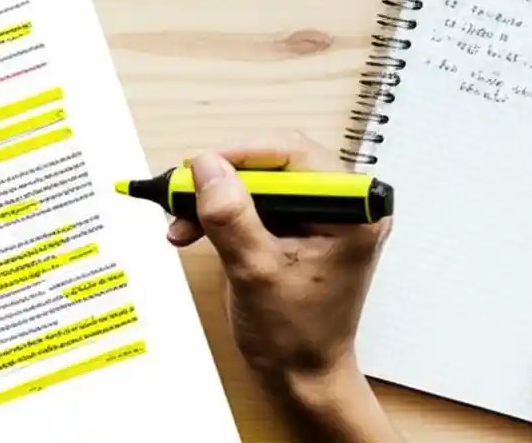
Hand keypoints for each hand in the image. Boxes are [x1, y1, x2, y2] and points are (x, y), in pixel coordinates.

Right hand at [168, 132, 401, 441]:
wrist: (300, 376)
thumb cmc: (294, 334)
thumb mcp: (256, 272)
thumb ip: (231, 217)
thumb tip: (206, 165)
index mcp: (352, 213)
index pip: (294, 154)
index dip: (241, 155)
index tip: (197, 167)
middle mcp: (340, 206)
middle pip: (271, 165)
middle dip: (220, 181)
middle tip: (180, 193)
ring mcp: (316, 216)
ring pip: (254, 182)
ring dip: (213, 199)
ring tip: (179, 221)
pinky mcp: (294, 227)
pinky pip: (251, 203)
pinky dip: (218, 213)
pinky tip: (190, 229)